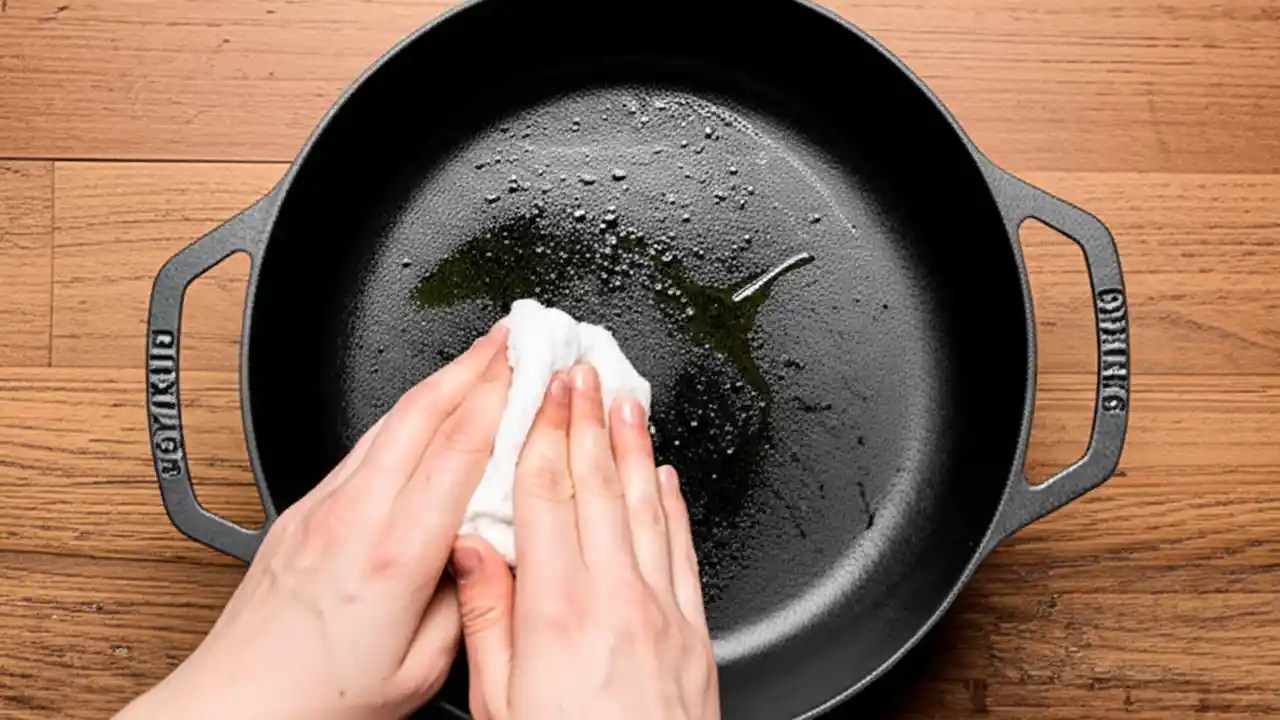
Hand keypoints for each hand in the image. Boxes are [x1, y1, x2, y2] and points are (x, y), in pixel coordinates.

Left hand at [118, 326, 511, 719]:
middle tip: (515, 332)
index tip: (532, 364)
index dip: (500, 396)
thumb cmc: (321, 700)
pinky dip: (406, 411)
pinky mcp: (303, 508)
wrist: (236, 706)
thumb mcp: (422, 670)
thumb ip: (467, 600)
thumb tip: (491, 550)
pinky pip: (364, 441)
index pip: (456, 451)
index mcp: (392, 557)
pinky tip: (426, 408)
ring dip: (440, 379)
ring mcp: (322, 505)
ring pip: (389, 419)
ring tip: (479, 356)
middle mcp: (354, 517)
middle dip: (474, 363)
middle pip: (421, 413)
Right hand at [453, 365, 719, 719]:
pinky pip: (683, 549)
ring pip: (646, 506)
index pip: (549, 497)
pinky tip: (664, 475)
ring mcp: (662, 610)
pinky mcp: (693, 631)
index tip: (546, 391)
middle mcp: (615, 598)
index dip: (547, 434)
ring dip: (634, 446)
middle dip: (589, 420)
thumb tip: (470, 552)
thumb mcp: (502, 702)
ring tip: (627, 398)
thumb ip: (486, 618)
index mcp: (557, 610)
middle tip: (584, 370)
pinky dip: (672, 505)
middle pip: (599, 486)